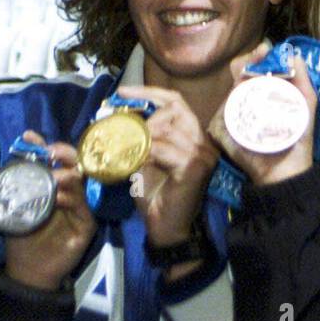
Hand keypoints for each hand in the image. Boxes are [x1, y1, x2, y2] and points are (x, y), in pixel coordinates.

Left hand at [1, 131, 96, 290]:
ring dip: (66, 175)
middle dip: (63, 153)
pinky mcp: (86, 225)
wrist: (28, 270)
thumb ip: (17, 182)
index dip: (44, 145)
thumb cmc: (22, 236)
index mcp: (52, 185)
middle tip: (50, 152)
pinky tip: (58, 198)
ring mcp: (79, 208)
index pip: (53, 160)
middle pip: (74, 165)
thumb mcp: (15, 206)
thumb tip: (12, 157)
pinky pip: (81, 207)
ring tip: (52, 176)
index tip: (30, 136)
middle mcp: (69, 192)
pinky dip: (70, 199)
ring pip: (80, 183)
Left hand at [116, 85, 218, 249]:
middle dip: (143, 120)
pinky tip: (135, 164)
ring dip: (140, 138)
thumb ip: (139, 136)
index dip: (149, 92)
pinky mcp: (194, 167)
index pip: (176, 101)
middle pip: (172, 111)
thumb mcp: (144, 158)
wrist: (165, 228)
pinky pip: (162, 149)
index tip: (123, 93)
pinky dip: (144, 154)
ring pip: (166, 129)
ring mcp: (202, 154)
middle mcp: (203, 142)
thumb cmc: (156, 194)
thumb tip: (116, 115)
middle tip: (122, 132)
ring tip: (125, 152)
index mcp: (193, 136)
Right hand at [208, 42, 316, 186]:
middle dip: (247, 63)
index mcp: (261, 93)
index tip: (264, 51)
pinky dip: (230, 108)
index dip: (256, 57)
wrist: (286, 170)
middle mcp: (244, 101)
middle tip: (258, 58)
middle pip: (237, 74)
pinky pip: (221, 114)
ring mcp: (231, 115)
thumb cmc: (297, 137)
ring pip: (230, 91)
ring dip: (241, 83)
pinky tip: (240, 104)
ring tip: (253, 80)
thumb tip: (294, 54)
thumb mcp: (306, 104)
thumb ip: (303, 79)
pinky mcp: (221, 131)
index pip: (253, 68)